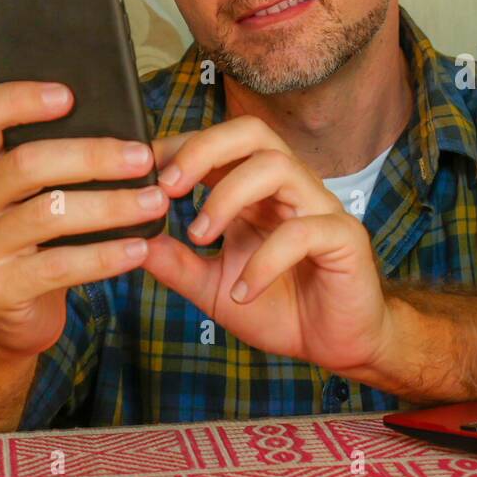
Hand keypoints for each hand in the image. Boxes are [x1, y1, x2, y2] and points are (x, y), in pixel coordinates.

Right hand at [0, 81, 168, 358]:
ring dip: (111, 206)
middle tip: (144, 159)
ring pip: (49, 214)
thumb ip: (68, 164)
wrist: (15, 312)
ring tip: (155, 203)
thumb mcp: (45, 195)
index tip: (68, 95)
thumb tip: (131, 138)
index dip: (18, 101)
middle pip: (27, 163)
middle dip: (93, 158)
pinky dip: (105, 256)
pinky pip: (59, 265)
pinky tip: (140, 248)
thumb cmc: (43, 240)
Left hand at [142, 116, 393, 372]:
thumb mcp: (214, 288)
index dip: (181, 147)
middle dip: (204, 149)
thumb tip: (133, 243)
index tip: (142, 174)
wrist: (337, 343)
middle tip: (168, 187)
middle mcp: (289, 189)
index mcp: (258, 191)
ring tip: (200, 236)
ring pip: (278, 166)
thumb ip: (178, 265)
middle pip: (253, 133)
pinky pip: (303, 233)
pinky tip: (243, 292)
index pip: (222, 143)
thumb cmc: (282, 308)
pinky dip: (264, 261)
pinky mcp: (344, 238)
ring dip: (229, 196)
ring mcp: (319, 208)